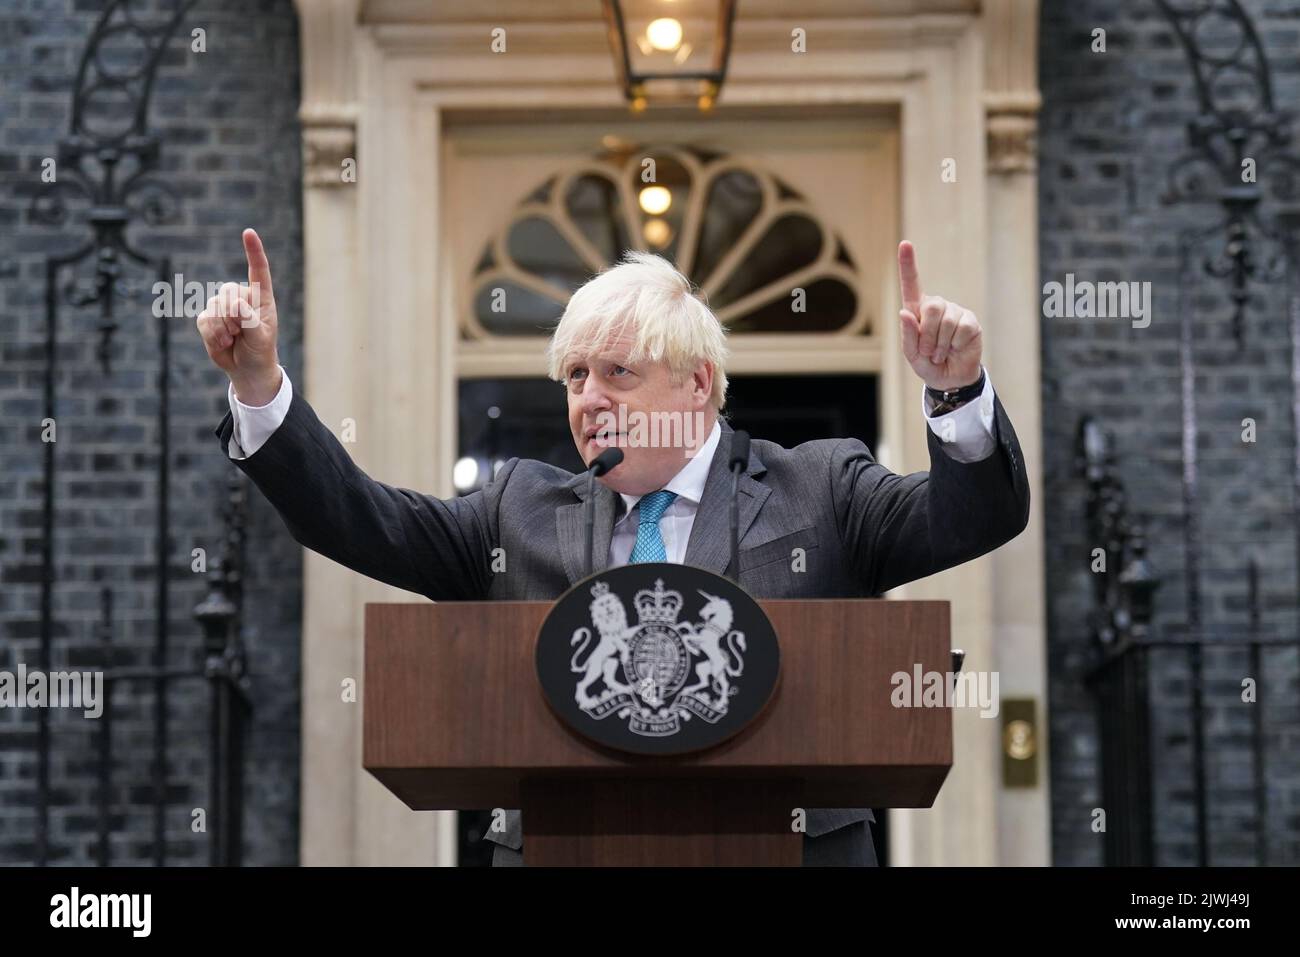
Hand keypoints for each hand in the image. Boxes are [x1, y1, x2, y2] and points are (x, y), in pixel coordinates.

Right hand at [196, 228, 281, 404]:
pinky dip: (212, 335)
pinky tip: (223, 343)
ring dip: (223, 328)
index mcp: (261, 297)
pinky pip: (203, 320)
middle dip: (231, 315)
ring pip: (213, 307)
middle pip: (227, 291)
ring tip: (234, 339)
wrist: (246, 368)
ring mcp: (223, 307)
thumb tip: (235, 303)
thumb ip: (249, 320)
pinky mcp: (208, 319)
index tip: (248, 232)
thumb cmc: (260, 350)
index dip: (253, 251)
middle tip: (240, 332)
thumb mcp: (260, 337)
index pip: (258, 270)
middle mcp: (241, 297)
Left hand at [897, 240, 982, 390]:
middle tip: (929, 352)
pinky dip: (956, 344)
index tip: (905, 244)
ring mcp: (955, 311)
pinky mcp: (970, 321)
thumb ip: (908, 335)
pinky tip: (956, 349)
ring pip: (947, 321)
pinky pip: (962, 329)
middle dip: (928, 335)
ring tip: (941, 354)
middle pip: (932, 307)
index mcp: (917, 311)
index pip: (911, 284)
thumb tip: (904, 313)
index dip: (908, 264)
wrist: (951, 379)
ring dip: (941, 344)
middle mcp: (937, 306)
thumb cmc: (928, 364)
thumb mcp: (912, 354)